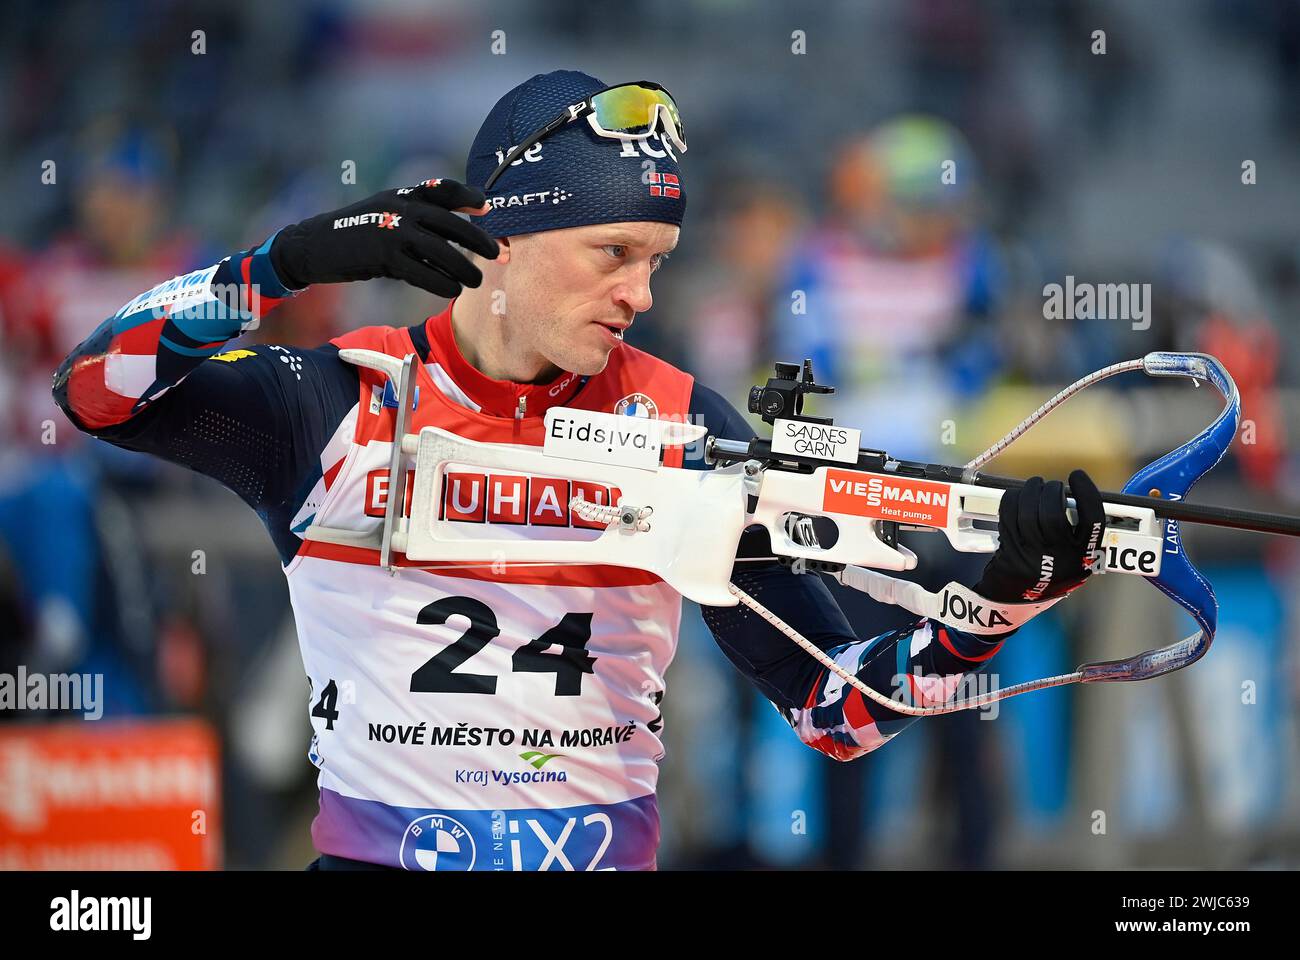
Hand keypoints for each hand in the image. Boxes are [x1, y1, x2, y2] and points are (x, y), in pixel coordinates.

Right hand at [269, 178, 498, 296]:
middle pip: (450, 224)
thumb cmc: (357, 232)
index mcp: (402, 195)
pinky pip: (422, 273)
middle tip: (496, 254)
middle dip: (477, 240)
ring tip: (476, 281)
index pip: (442, 189)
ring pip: (441, 251)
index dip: (467, 196)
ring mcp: (392, 232)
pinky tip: (452, 290)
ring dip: (464, 268)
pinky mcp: (384, 257)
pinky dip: (442, 282)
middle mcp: (400, 209)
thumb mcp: (386, 212)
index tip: (487, 208)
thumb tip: (454, 227)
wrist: (314, 245)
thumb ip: (418, 217)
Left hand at [973, 469, 1105, 603]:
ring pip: (1029, 514)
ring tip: (1034, 486)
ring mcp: (1033, 557)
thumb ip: (1077, 532)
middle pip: (1055, 515)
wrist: (1016, 598)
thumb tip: (1071, 494)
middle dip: (1051, 491)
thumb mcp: (1074, 558)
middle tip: (1049, 485)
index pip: (1093, 520)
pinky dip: (1012, 500)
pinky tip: (1017, 497)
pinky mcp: (1010, 552)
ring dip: (1030, 492)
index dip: (1087, 493)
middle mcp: (1060, 559)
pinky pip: (1009, 517)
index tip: (1077, 476)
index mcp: (1084, 558)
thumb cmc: (1048, 571)